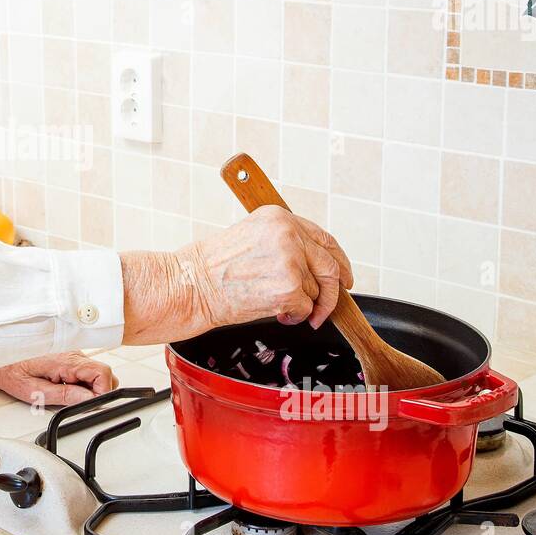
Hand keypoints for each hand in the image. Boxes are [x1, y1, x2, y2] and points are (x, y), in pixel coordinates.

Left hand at [0, 352, 118, 406]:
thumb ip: (65, 395)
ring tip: (60, 389)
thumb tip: (89, 400)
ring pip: (94, 371)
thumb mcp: (33, 390)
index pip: (103, 373)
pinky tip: (58, 382)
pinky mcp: (65, 353)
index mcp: (66, 360)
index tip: (91, 405)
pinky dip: (77, 379)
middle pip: (103, 373)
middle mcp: (72, 351)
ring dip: (86, 385)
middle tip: (75, 400)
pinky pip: (81, 367)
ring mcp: (70, 350)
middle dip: (97, 391)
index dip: (103, 392)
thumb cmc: (6, 367)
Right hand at [181, 205, 353, 330]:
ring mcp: (289, 261)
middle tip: (325, 309)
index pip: (325, 239)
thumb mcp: (252, 238)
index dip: (340, 261)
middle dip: (331, 293)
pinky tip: (272, 310)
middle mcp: (288, 234)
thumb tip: (316, 267)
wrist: (190, 285)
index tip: (345, 277)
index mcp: (279, 217)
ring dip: (302, 305)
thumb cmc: (213, 267)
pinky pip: (305, 309)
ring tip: (274, 304)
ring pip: (316, 291)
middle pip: (330, 267)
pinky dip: (294, 317)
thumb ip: (286, 244)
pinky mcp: (288, 288)